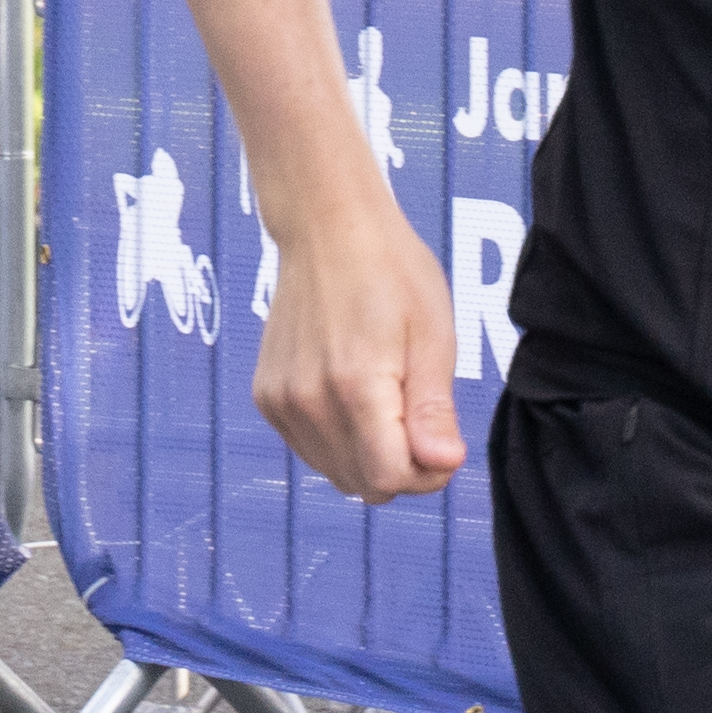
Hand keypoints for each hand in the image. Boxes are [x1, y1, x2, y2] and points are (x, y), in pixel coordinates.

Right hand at [249, 188, 469, 501]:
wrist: (326, 227)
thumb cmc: (390, 270)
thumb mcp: (432, 334)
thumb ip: (433, 409)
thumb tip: (443, 465)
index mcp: (356, 386)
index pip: (391, 479)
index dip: (428, 474)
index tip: (443, 442)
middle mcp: (309, 401)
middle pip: (364, 484)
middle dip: (402, 468)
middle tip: (419, 416)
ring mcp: (281, 401)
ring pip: (336, 473)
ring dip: (369, 456)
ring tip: (387, 399)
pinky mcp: (267, 397)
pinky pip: (311, 450)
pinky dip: (339, 440)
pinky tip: (354, 394)